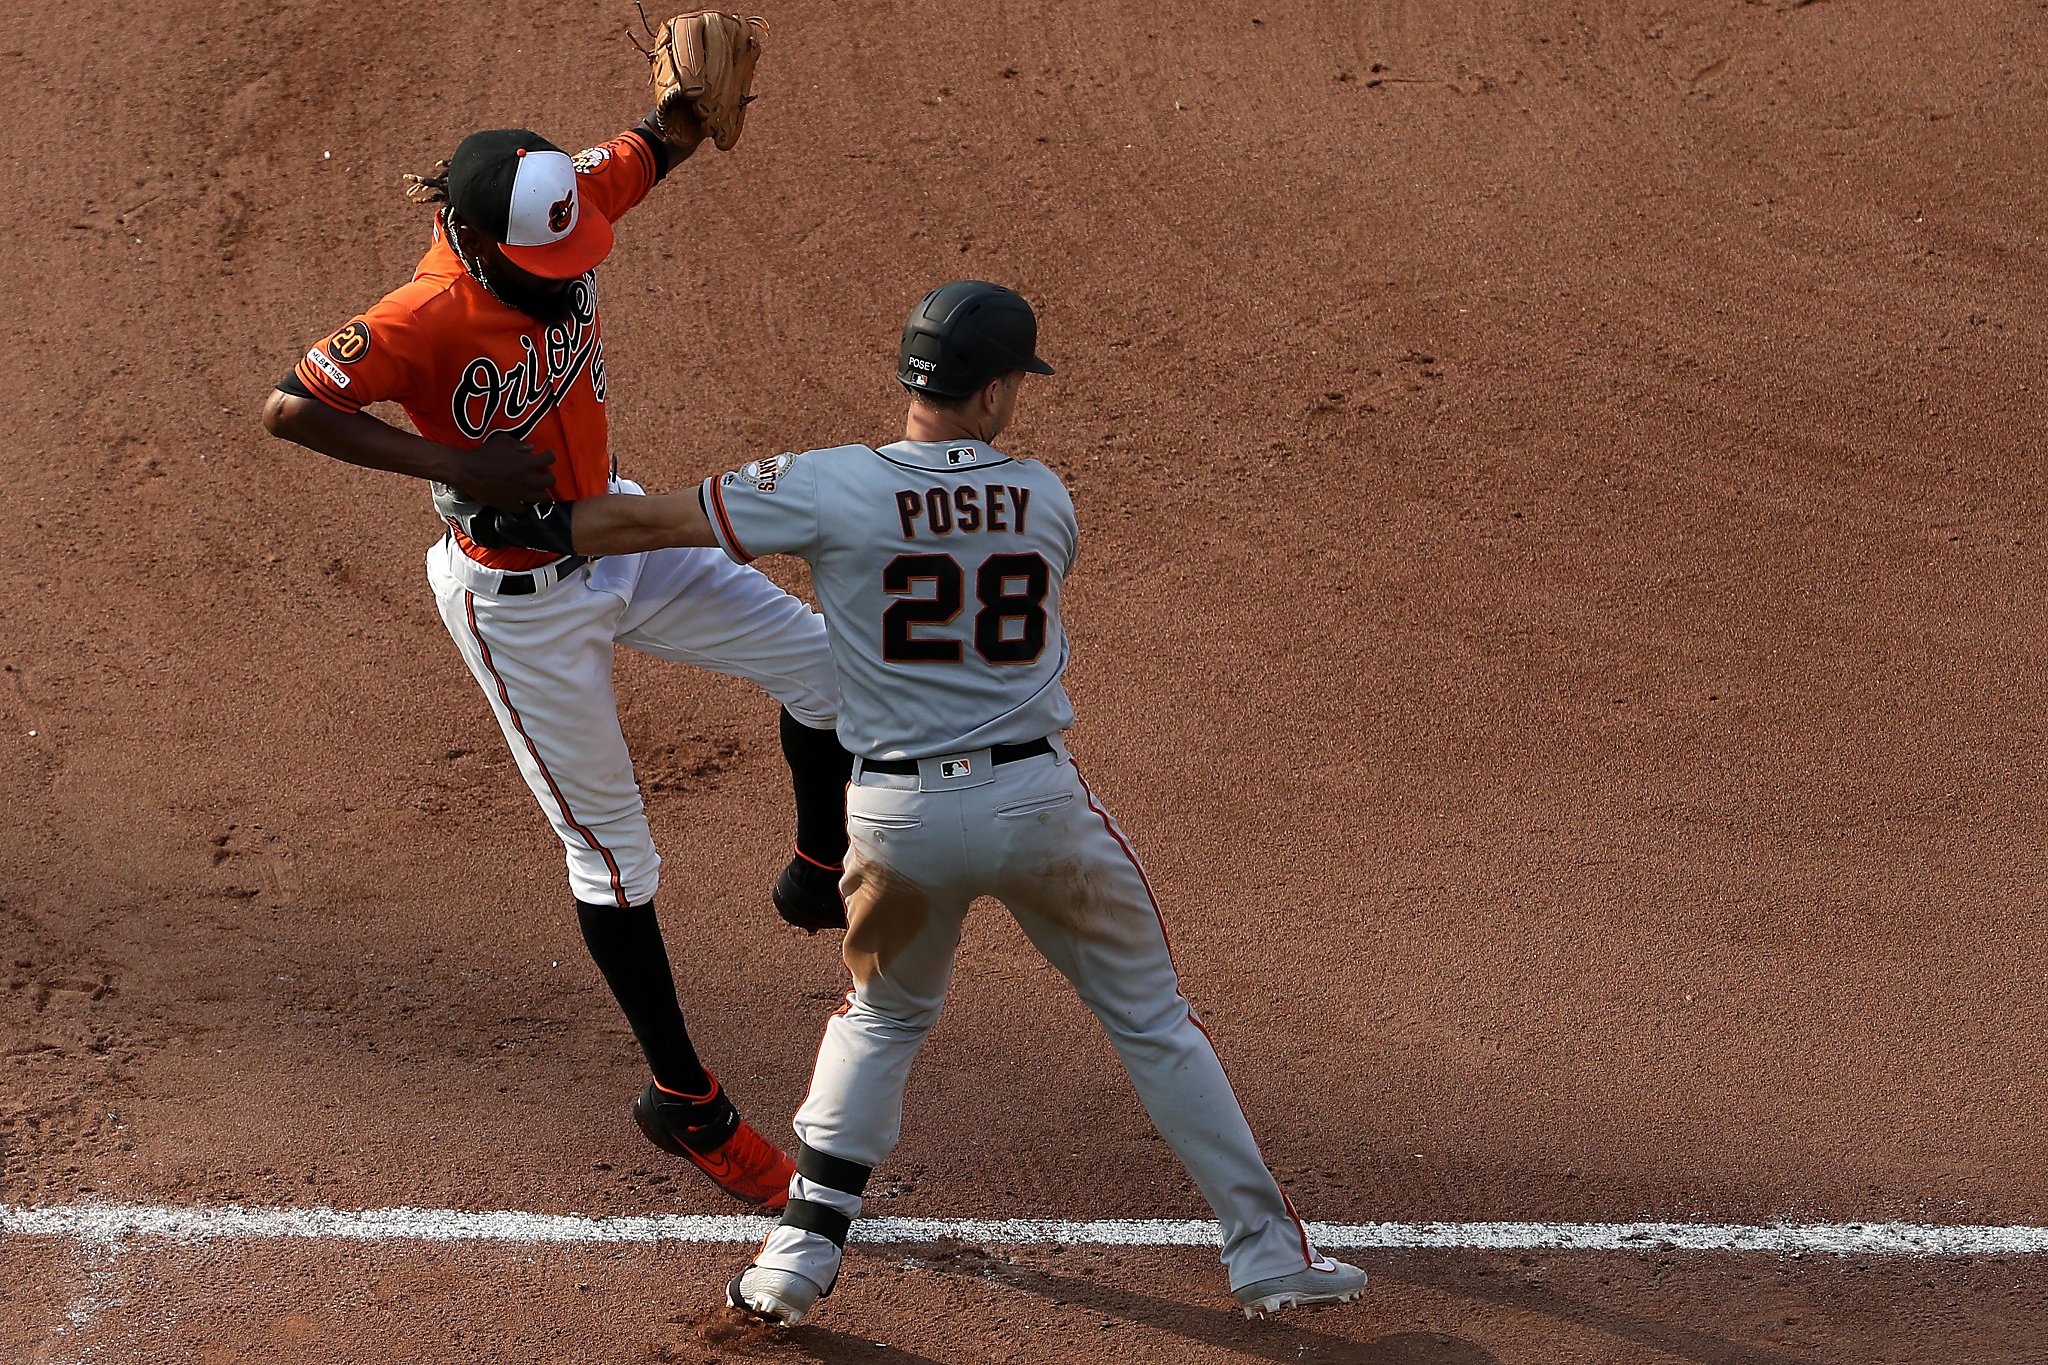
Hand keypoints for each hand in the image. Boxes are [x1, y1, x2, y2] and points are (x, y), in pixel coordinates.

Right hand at [441, 434, 555, 506]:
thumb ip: (518, 444)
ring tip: (535, 487)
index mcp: (527, 463)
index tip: (545, 456)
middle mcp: (527, 480)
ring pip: (542, 497)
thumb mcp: (501, 441)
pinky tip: (520, 499)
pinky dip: (524, 504)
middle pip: (551, 481)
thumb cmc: (483, 454)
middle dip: (548, 475)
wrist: (467, 471)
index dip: (549, 456)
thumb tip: (530, 448)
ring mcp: (520, 494)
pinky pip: (523, 508)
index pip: (550, 459)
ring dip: (541, 491)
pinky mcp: (509, 504)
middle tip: (541, 473)